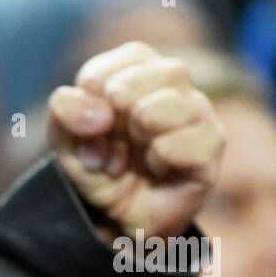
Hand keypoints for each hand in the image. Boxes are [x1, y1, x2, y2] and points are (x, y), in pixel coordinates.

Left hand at [48, 41, 224, 241]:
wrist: (117, 220)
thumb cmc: (98, 170)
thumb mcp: (66, 142)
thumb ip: (65, 115)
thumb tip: (98, 113)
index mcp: (142, 74)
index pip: (134, 56)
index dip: (101, 87)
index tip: (88, 122)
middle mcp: (177, 90)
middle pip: (166, 71)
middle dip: (125, 104)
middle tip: (108, 139)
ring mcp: (198, 119)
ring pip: (181, 103)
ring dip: (143, 129)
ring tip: (129, 157)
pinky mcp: (210, 153)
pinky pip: (197, 142)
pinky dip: (164, 155)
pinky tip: (155, 169)